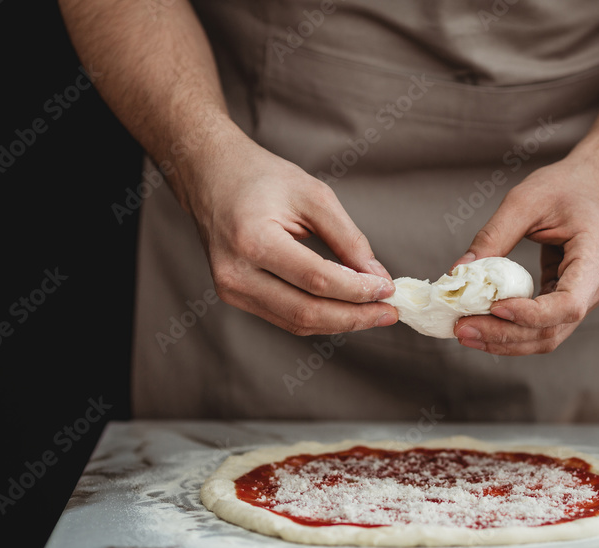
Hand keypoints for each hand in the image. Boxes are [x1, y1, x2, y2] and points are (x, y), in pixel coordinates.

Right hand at [184, 127, 397, 335]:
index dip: (357, 290)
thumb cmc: (261, 178)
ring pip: (297, 322)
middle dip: (354, 316)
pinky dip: (319, 316)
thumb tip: (378, 279)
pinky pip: (285, 317)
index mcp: (253, 240)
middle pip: (306, 311)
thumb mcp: (313, 195)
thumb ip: (349, 239)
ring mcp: (231, 289)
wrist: (210, 175)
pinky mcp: (234, 295)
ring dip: (340, 322)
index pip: (316, 279)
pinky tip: (346, 309)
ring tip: (375, 313)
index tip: (389, 289)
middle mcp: (236, 272)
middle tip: (388, 312)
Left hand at [452, 156, 598, 354]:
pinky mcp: (570, 299)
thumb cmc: (569, 184)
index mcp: (597, 257)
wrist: (598, 183)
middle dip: (505, 335)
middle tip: (463, 328)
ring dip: (505, 341)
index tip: (494, 307)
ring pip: (547, 336)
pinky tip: (482, 325)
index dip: (530, 315)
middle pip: (553, 330)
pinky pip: (543, 325)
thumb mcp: (527, 200)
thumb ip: (494, 235)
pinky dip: (512, 329)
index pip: (568, 304)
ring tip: (466, 332)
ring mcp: (587, 297)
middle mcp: (598, 285)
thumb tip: (458, 271)